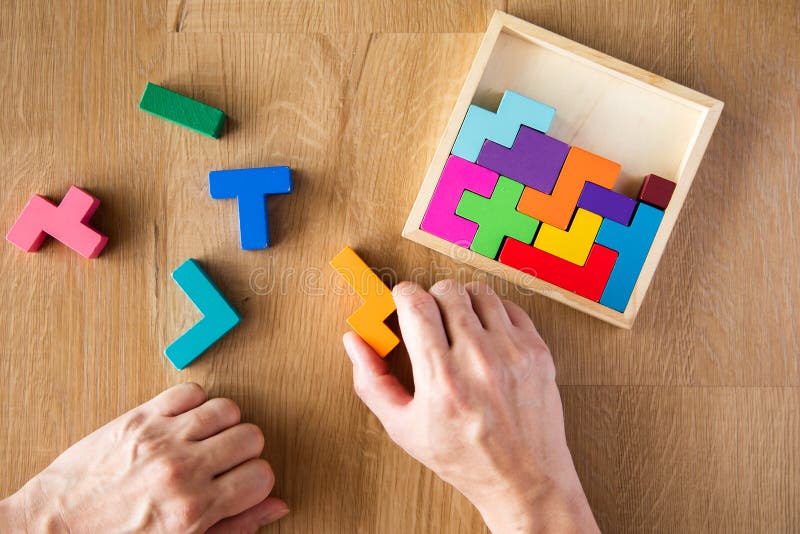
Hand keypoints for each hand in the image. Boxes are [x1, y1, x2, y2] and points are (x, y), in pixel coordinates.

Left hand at [0, 383, 287, 532]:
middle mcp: (181, 470)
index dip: (257, 481)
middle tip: (226, 464)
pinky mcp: (140, 418)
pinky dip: (196, 403)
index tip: (244, 484)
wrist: (55, 529)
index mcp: (194, 510)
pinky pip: (190, 392)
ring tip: (207, 441)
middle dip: (246, 452)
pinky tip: (187, 423)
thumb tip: (276, 507)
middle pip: (251, 437)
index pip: (261, 476)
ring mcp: (161, 439)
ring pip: (227, 409)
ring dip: (224, 425)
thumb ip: (234, 528)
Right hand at [343, 280, 598, 533]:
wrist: (524, 480)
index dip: (402, 295)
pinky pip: (510, 307)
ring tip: (458, 325)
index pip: (416, 304)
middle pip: (447, 291)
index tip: (401, 301)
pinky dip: (493, 313)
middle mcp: (479, 361)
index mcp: (441, 380)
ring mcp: (513, 354)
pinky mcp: (537, 352)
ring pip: (479, 292)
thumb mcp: (404, 428)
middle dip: (431, 298)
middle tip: (430, 319)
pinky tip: (486, 334)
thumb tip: (354, 340)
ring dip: (463, 301)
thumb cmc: (464, 458)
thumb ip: (372, 381)